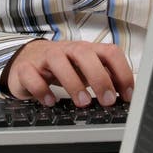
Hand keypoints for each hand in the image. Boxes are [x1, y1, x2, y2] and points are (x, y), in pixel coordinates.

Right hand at [4, 39, 133, 107]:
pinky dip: (41, 89)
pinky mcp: (26, 68)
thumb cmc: (63, 67)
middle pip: (84, 53)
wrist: (27, 61)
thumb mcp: (85, 71)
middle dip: (99, 77)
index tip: (127, 95)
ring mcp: (45, 57)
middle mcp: (66, 50)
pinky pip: (32, 75)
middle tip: (107, 100)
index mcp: (86, 50)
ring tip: (83, 102)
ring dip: (73, 82)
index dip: (121, 72)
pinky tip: (50, 102)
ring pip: (58, 60)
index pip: (109, 52)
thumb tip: (126, 94)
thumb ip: (104, 78)